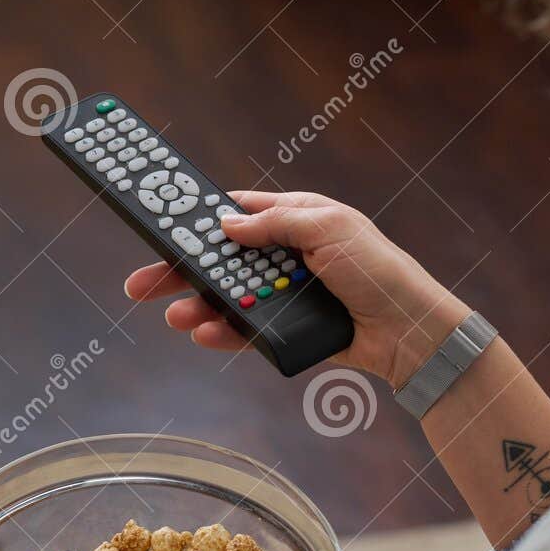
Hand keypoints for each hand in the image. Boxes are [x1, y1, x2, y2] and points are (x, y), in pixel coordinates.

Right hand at [125, 190, 470, 388]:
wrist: (408, 331)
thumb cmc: (379, 270)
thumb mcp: (330, 228)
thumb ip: (277, 224)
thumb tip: (228, 225)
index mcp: (295, 219)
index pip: (235, 215)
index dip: (197, 219)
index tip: (160, 225)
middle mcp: (284, 255)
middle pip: (219, 261)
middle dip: (179, 271)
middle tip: (140, 284)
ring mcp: (283, 293)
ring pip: (227, 300)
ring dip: (198, 307)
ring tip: (175, 316)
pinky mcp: (286, 329)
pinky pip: (246, 331)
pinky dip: (224, 334)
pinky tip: (205, 335)